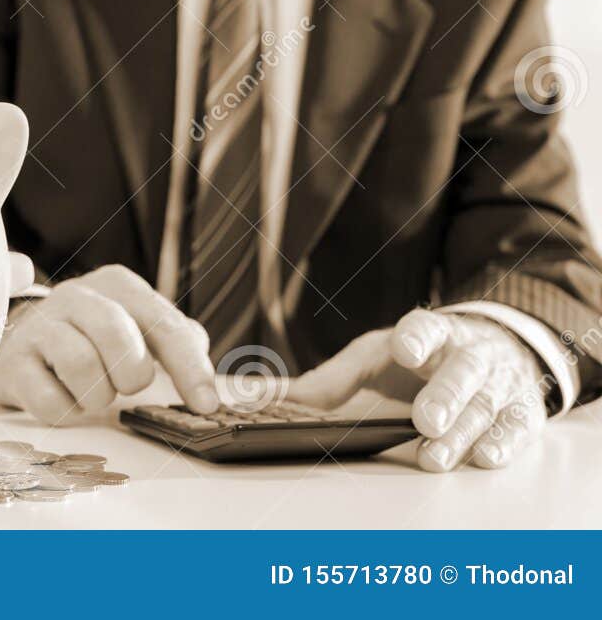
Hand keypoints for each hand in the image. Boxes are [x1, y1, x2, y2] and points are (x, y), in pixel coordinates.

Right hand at [0, 265, 219, 423]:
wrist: (18, 343)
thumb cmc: (90, 338)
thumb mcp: (136, 326)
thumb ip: (176, 341)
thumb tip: (206, 379)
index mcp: (117, 285)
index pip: (163, 324)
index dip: (189, 368)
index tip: (207, 405)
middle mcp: (75, 295)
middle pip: (117, 335)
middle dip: (131, 374)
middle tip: (125, 386)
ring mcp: (39, 326)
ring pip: (80, 365)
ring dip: (96, 395)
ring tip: (91, 393)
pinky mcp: (13, 362)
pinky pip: (49, 399)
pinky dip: (66, 411)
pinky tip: (64, 398)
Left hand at [288, 309, 548, 471]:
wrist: (495, 351)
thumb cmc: (420, 360)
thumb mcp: (373, 358)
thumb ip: (328, 380)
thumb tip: (263, 398)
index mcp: (430, 334)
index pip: (424, 328)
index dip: (416, 337)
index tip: (405, 347)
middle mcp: (469, 354)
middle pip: (462, 370)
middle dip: (444, 394)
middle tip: (425, 420)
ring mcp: (499, 383)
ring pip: (487, 404)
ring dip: (464, 431)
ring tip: (435, 456)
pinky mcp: (521, 410)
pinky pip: (517, 426)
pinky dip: (503, 442)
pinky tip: (485, 457)